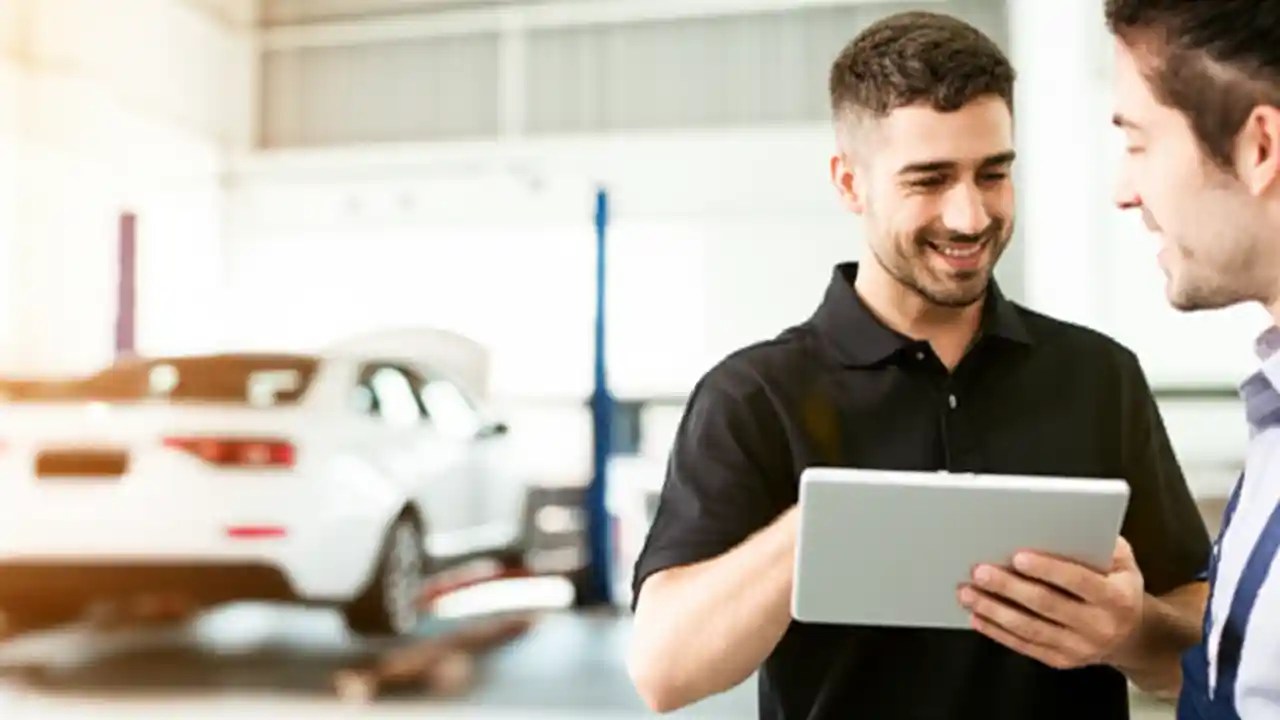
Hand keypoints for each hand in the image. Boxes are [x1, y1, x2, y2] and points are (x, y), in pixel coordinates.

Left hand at [957, 537, 1144, 669]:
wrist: (1134, 636)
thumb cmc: (1118, 586)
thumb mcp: (1123, 561)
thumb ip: (1098, 541)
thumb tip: (1061, 523)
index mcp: (1117, 597)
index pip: (1079, 581)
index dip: (1047, 569)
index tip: (1017, 556)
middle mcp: (1100, 626)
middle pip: (1047, 605)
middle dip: (1009, 587)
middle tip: (979, 571)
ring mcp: (1080, 648)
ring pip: (1030, 629)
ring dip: (994, 610)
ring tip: (967, 593)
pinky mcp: (1061, 660)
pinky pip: (1025, 646)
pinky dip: (997, 631)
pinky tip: (977, 616)